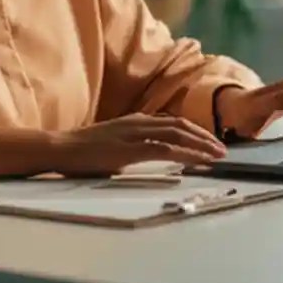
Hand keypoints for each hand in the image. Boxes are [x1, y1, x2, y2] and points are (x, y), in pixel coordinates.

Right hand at [51, 113, 226, 175]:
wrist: (59, 148)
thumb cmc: (82, 152)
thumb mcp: (114, 146)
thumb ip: (133, 147)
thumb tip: (148, 155)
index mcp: (136, 121)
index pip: (173, 123)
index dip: (195, 131)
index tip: (210, 142)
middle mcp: (139, 122)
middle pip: (181, 125)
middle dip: (205, 137)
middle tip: (222, 149)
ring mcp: (134, 134)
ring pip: (178, 134)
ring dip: (201, 144)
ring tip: (218, 155)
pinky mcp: (129, 149)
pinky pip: (165, 150)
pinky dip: (186, 154)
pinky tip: (198, 162)